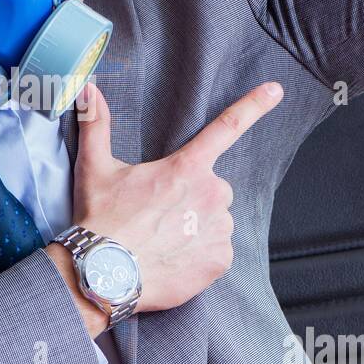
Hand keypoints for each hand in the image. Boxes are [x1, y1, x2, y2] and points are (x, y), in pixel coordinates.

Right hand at [69, 79, 283, 313]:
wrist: (103, 274)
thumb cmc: (101, 220)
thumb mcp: (95, 168)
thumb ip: (96, 125)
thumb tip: (87, 89)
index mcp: (187, 167)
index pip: (227, 126)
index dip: (254, 105)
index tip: (275, 90)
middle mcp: (210, 193)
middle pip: (212, 189)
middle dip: (193, 199)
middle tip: (160, 215)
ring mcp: (218, 228)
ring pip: (216, 221)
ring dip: (197, 228)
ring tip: (163, 241)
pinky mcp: (220, 260)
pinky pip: (217, 252)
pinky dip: (200, 256)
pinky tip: (174, 259)